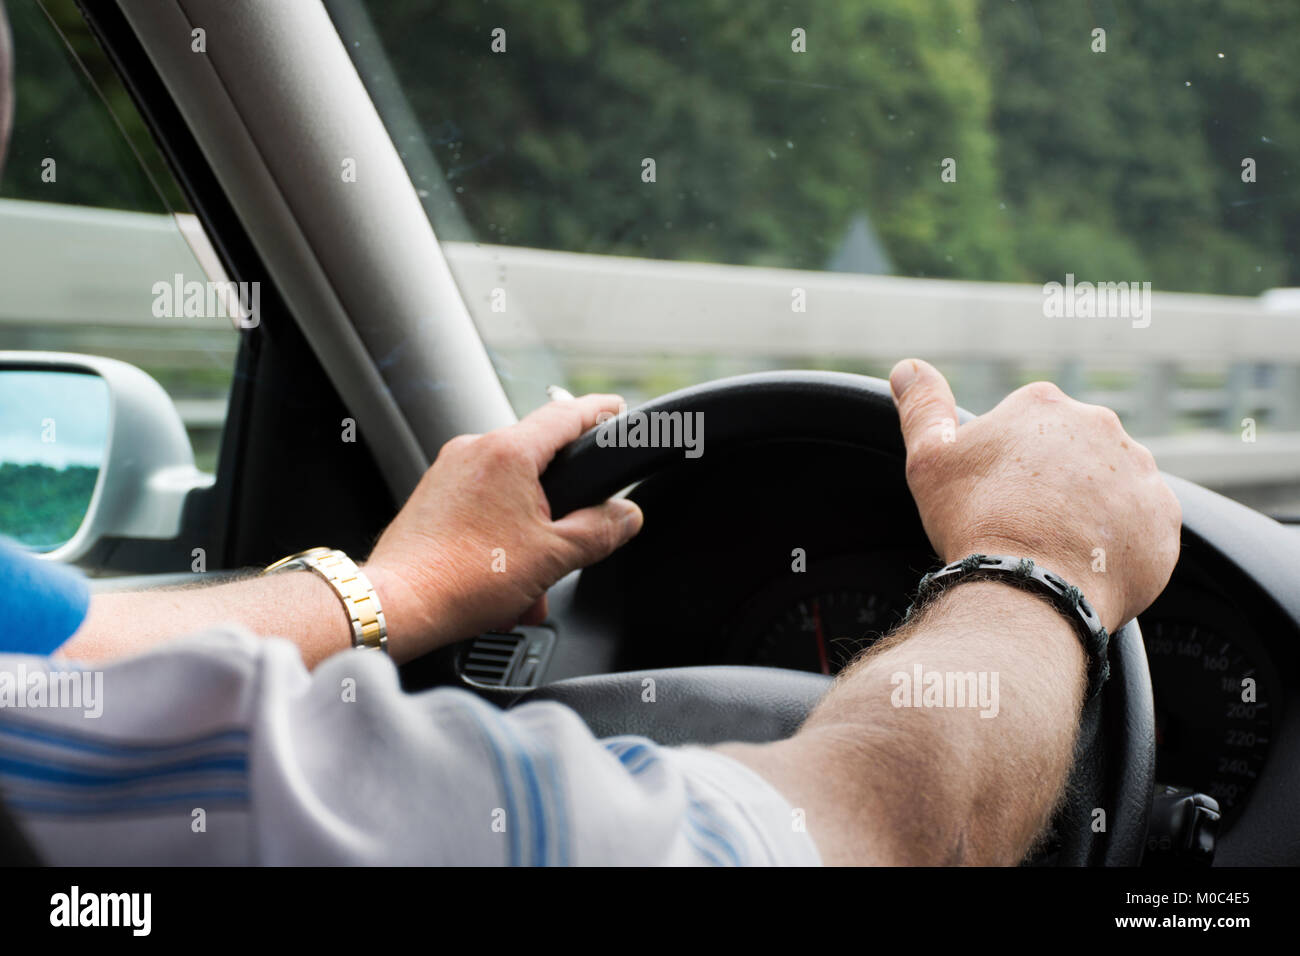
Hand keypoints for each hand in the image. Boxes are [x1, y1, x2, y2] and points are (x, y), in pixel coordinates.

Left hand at [365, 394, 642, 661]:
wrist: (398, 604)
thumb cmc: (462, 578)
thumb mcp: (553, 557)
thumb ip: (600, 531)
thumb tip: (625, 516)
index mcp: (508, 452)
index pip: (567, 414)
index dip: (600, 410)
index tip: (616, 408)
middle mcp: (474, 450)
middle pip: (540, 462)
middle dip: (560, 512)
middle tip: (572, 545)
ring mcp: (449, 471)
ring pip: (512, 493)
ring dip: (530, 538)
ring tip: (529, 584)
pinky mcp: (434, 496)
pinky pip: (484, 506)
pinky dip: (501, 539)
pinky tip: (504, 584)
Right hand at [889, 358, 1180, 632]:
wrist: (1030, 586)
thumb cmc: (974, 520)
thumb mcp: (929, 459)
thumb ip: (923, 407)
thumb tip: (908, 367)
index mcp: (1043, 406)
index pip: (1027, 427)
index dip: (1006, 465)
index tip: (994, 496)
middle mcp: (1100, 426)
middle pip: (1073, 453)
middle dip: (1053, 482)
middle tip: (1023, 524)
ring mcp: (1139, 472)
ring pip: (1111, 486)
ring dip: (1090, 509)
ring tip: (1055, 548)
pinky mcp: (1163, 520)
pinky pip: (1142, 526)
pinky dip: (1119, 542)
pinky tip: (1086, 564)